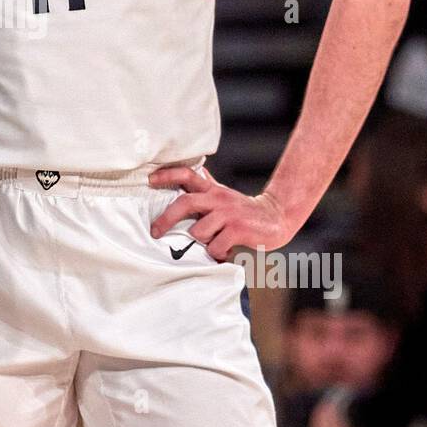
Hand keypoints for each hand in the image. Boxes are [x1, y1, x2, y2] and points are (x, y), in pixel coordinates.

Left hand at [148, 165, 293, 261]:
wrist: (277, 217)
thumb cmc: (244, 210)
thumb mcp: (223, 194)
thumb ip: (207, 186)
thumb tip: (193, 172)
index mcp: (211, 190)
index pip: (187, 175)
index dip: (167, 175)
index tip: (149, 180)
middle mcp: (217, 198)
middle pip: (184, 203)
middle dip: (166, 219)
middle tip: (155, 232)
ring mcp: (228, 213)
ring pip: (198, 231)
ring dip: (202, 243)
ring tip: (212, 244)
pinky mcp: (237, 229)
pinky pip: (215, 247)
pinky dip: (217, 254)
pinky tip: (225, 252)